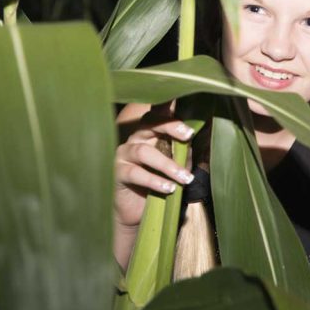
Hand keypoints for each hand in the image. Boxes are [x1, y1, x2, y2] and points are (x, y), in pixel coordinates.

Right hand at [114, 107, 195, 229]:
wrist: (136, 213)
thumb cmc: (158, 185)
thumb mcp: (175, 168)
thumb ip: (182, 153)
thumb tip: (192, 141)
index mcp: (150, 134)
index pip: (158, 114)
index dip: (166, 103)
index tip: (178, 96)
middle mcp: (135, 139)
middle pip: (149, 123)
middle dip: (170, 126)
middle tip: (188, 134)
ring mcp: (123, 154)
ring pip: (144, 151)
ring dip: (167, 165)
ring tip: (185, 178)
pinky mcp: (117, 173)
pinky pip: (135, 173)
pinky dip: (154, 181)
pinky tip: (168, 189)